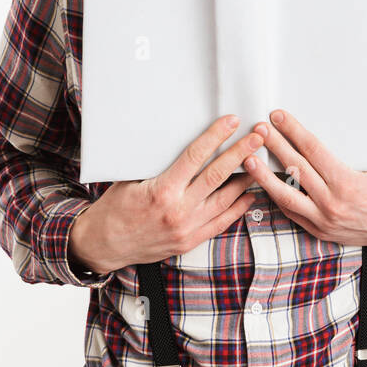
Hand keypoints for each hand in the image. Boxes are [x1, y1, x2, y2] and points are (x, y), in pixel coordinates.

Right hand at [68, 114, 261, 274]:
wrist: (104, 245)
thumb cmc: (116, 207)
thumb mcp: (131, 178)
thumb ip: (158, 164)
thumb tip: (179, 139)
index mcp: (161, 190)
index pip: (196, 157)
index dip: (216, 136)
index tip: (232, 121)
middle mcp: (178, 210)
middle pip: (218, 175)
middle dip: (241, 152)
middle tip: (259, 136)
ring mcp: (187, 228)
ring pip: (226, 199)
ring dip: (246, 179)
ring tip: (262, 161)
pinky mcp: (190, 241)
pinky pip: (221, 222)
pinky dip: (238, 208)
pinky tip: (250, 194)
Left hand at [245, 109, 366, 250]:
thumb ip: (347, 156)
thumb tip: (324, 133)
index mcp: (347, 183)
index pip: (313, 151)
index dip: (293, 131)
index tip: (278, 116)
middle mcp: (332, 202)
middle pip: (295, 169)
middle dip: (275, 146)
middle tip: (258, 129)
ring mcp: (323, 220)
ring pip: (285, 195)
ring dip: (264, 175)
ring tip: (248, 158)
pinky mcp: (318, 232)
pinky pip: (291, 212)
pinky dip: (277, 197)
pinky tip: (264, 183)